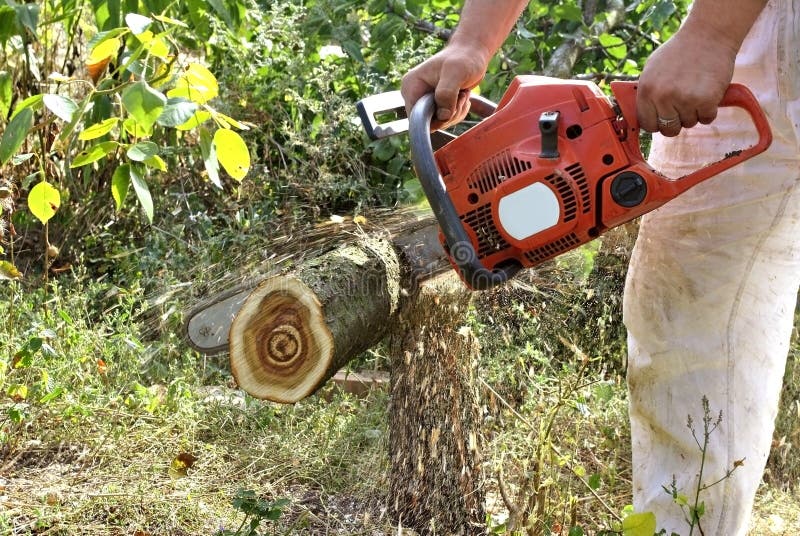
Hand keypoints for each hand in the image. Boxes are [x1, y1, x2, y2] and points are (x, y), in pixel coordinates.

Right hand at [400, 42, 489, 129]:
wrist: (472, 53)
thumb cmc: (463, 58)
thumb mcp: (456, 72)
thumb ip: (447, 93)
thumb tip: (442, 116)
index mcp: (411, 86)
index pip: (416, 118)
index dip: (434, 120)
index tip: (451, 107)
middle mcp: (415, 95)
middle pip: (428, 123)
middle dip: (448, 115)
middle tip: (460, 97)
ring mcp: (425, 101)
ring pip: (439, 123)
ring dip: (455, 113)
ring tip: (462, 94)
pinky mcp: (435, 105)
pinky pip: (445, 120)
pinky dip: (457, 113)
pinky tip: (461, 98)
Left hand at [636, 21, 737, 136]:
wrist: (708, 35)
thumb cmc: (679, 52)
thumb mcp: (652, 70)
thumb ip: (647, 93)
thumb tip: (643, 117)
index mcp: (646, 90)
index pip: (647, 124)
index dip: (657, 123)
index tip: (664, 118)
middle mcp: (663, 97)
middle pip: (668, 129)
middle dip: (676, 121)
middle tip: (683, 106)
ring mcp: (685, 100)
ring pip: (689, 124)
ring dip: (694, 113)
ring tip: (696, 91)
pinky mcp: (706, 101)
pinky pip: (706, 118)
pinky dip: (709, 109)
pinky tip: (708, 92)